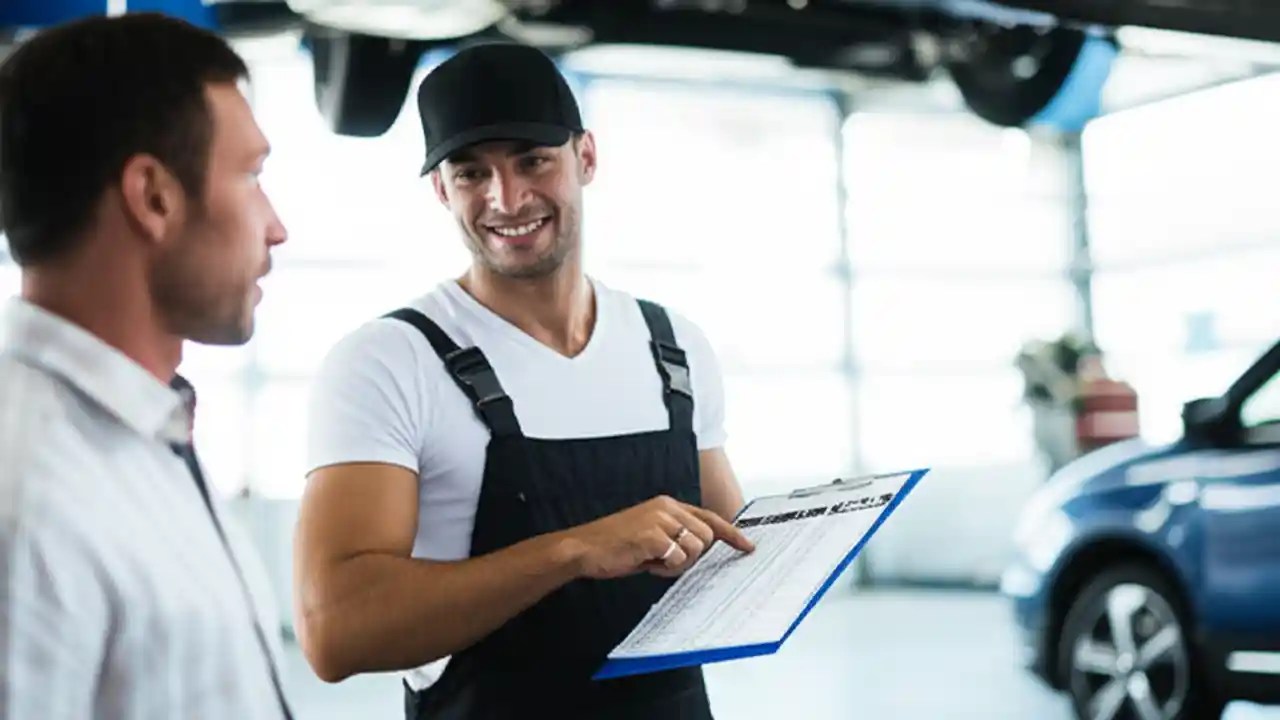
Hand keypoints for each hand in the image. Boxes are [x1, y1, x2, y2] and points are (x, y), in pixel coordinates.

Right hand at [559, 495, 754, 579]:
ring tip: (652, 561)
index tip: (747, 546)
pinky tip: (644, 562)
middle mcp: (666, 508)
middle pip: (706, 536)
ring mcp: (659, 520)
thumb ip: (675, 537)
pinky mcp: (652, 535)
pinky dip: (664, 568)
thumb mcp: (650, 536)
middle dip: (693, 555)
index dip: (731, 534)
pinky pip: (676, 559)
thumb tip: (700, 550)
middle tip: (666, 562)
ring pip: (695, 548)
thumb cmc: (614, 546)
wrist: (583, 548)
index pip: (709, 517)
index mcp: (667, 505)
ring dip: (677, 563)